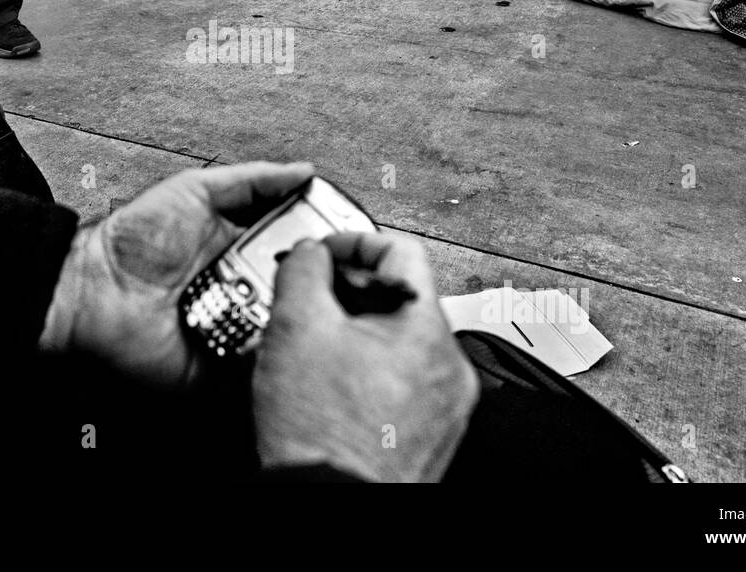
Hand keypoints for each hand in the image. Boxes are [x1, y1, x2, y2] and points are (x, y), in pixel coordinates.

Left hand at [39, 161, 313, 387]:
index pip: (295, 250)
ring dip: (292, 313)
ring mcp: (234, 326)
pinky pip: (258, 361)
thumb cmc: (133, 238)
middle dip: (313, 284)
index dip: (320, 249)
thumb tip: (301, 170)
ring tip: (295, 299)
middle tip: (329, 275)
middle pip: (296, 289)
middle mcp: (243, 288)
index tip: (345, 242)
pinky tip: (273, 330)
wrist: (94, 288)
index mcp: (240, 248)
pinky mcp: (221, 362)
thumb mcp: (194, 190)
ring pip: (285, 324)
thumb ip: (251, 181)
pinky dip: (268, 349)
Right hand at [253, 233, 479, 481]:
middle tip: (310, 305)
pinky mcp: (431, 436)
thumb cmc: (322, 434)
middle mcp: (449, 368)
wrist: (330, 503)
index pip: (402, 250)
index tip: (326, 253)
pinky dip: (368, 376)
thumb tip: (312, 253)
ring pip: (399, 344)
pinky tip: (332, 390)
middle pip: (399, 300)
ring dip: (356, 337)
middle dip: (348, 297)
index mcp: (428, 330)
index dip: (354, 241)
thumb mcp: (295, 328)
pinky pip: (401, 385)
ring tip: (315, 354)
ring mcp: (445, 406)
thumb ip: (304, 270)